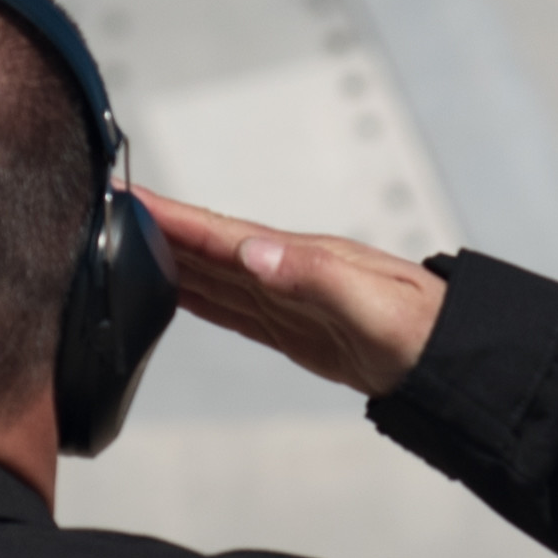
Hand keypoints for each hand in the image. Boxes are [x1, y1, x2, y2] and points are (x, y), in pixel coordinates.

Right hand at [141, 190, 446, 399]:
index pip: (222, 233)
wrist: (452, 361)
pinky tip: (178, 291)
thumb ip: (308, 276)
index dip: (173, 217)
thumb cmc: (421, 328)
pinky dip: (199, 298)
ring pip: (215, 276)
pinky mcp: (293, 330)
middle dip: (157, 229)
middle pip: (208, 249)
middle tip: (105, 210)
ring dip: (171, 260)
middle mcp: (287, 270)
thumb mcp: (365, 302)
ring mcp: (288, 299)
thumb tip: (249, 252)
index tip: (127, 196)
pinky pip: (234, 309)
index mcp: (298, 257)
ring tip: (124, 245)